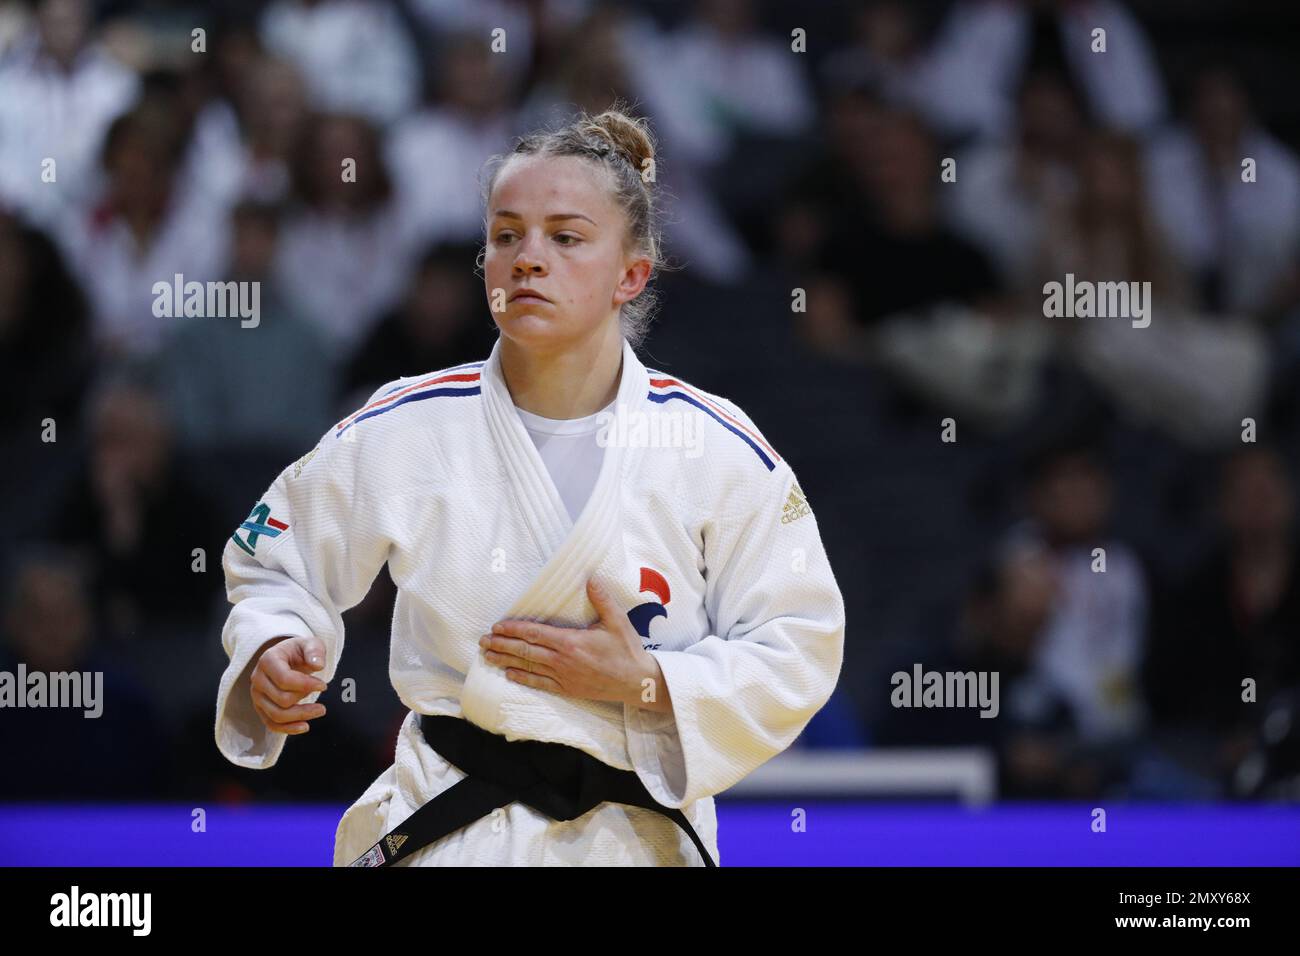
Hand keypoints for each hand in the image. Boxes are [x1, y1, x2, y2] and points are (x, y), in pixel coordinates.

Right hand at [250, 635, 328, 734]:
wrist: (287, 657)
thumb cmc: (299, 651)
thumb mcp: (310, 644)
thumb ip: (315, 651)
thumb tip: (318, 665)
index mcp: (268, 660)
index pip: (284, 679)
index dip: (306, 685)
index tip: (323, 684)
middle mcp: (257, 679)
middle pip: (282, 699)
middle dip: (306, 697)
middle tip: (322, 689)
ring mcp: (257, 695)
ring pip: (277, 715)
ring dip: (301, 715)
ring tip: (320, 710)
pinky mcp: (260, 708)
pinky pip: (271, 724)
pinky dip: (288, 729)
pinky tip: (305, 726)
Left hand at [480, 579, 666, 709]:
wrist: (636, 682)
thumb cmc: (627, 650)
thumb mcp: (617, 621)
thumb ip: (602, 599)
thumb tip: (590, 578)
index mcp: (571, 642)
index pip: (535, 633)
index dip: (514, 629)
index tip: (497, 626)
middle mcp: (562, 660)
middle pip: (525, 651)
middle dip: (502, 644)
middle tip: (483, 641)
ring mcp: (563, 677)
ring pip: (528, 667)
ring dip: (506, 660)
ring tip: (488, 655)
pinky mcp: (567, 689)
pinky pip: (539, 684)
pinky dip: (522, 678)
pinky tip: (509, 674)